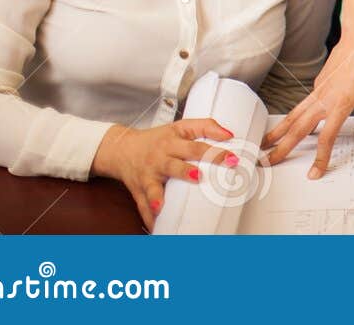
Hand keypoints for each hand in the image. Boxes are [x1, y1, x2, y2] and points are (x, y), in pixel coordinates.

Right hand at [91, 118, 237, 230]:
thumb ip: (205, 126)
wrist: (122, 149)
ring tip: (161, 206)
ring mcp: (147, 177)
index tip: (231, 159)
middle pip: (173, 165)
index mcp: (171, 143)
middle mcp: (159, 160)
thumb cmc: (157, 139)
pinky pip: (142, 206)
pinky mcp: (138, 191)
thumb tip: (229, 134)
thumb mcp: (180, 127)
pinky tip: (155, 227)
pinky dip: (148, 217)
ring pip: (152, 188)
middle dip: (185, 172)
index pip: (195, 147)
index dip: (213, 153)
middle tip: (199, 177)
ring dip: (157, 197)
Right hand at [261, 23, 353, 177]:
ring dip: (279, 131)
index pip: (326, 138)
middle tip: (268, 161)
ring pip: (294, 114)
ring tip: (265, 143)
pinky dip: (294, 116)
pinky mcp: (318, 83)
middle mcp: (324, 98)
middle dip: (282, 147)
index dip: (320, 158)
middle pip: (298, 128)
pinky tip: (293, 123)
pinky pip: (304, 103)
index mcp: (340, 104)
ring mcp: (318, 90)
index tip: (314, 173)